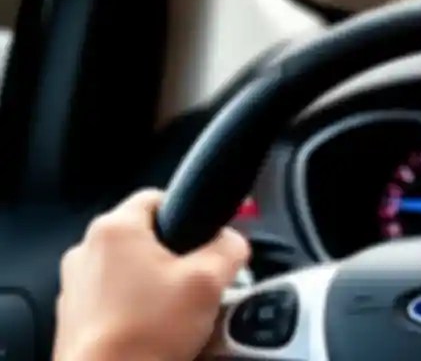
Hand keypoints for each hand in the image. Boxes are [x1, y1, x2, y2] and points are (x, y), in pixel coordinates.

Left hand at [54, 189, 249, 360]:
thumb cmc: (145, 335)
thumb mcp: (210, 281)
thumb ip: (230, 247)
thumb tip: (233, 242)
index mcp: (115, 229)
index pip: (158, 197)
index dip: (190, 215)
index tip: (205, 239)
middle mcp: (86, 251)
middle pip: (146, 237)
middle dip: (176, 257)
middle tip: (197, 282)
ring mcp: (76, 285)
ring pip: (131, 269)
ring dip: (156, 284)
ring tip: (177, 312)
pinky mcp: (75, 316)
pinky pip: (115, 299)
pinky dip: (136, 309)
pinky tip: (155, 329)